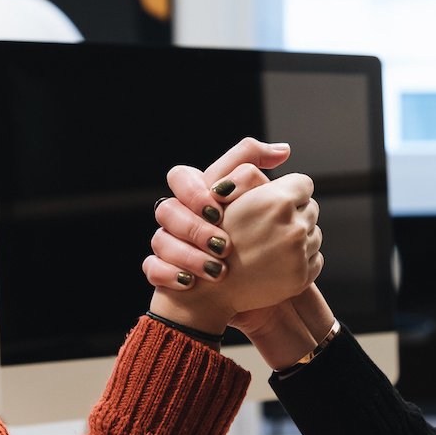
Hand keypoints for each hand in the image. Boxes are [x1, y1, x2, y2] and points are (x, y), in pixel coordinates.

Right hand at [143, 138, 285, 289]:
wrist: (234, 283)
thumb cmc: (247, 232)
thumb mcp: (255, 200)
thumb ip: (261, 174)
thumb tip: (283, 151)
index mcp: (193, 194)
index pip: (180, 177)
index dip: (196, 193)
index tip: (221, 209)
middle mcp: (176, 216)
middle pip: (166, 209)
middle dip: (195, 228)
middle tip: (224, 246)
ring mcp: (165, 243)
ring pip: (159, 241)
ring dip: (188, 255)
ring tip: (217, 270)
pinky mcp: (159, 269)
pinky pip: (151, 268)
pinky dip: (168, 274)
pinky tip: (190, 282)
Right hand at [148, 173, 323, 334]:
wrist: (206, 287)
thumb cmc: (207, 232)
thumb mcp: (219, 187)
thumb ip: (249, 162)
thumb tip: (285, 151)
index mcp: (277, 201)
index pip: (303, 183)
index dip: (286, 190)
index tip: (271, 201)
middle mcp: (294, 227)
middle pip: (311, 208)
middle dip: (293, 213)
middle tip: (268, 224)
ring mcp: (300, 255)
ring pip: (314, 234)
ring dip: (297, 236)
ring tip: (269, 244)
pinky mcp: (302, 277)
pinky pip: (315, 258)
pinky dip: (300, 259)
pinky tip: (275, 262)